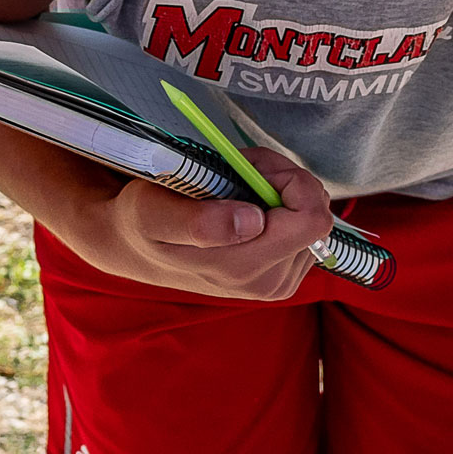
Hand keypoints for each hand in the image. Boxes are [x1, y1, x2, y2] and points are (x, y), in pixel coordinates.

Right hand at [58, 148, 333, 299]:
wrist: (137, 246)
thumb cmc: (143, 219)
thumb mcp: (152, 211)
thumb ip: (199, 222)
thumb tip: (254, 222)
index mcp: (243, 268)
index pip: (311, 220)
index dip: (289, 182)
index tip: (252, 170)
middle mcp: (267, 282)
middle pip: (316, 216)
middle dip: (284, 184)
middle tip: (241, 174)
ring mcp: (277, 282)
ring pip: (312, 222)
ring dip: (281, 195)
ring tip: (235, 193)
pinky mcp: (282, 277)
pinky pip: (305, 233)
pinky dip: (282, 211)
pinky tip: (247, 210)